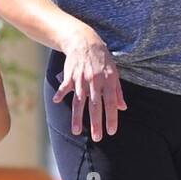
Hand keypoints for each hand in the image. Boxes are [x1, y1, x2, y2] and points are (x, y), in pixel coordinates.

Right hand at [54, 25, 126, 140]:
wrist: (85, 41)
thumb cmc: (102, 59)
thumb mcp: (114, 72)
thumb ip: (118, 91)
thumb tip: (122, 108)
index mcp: (108, 81)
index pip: (111, 102)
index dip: (111, 117)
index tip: (111, 131)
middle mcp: (95, 81)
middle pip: (95, 105)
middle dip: (96, 123)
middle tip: (97, 137)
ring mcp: (81, 79)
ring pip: (79, 101)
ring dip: (77, 117)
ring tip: (76, 131)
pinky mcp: (70, 76)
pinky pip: (65, 87)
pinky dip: (60, 93)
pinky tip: (57, 102)